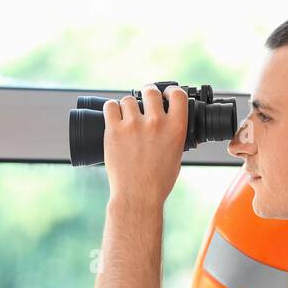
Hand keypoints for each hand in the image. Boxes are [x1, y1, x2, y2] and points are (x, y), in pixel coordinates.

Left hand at [102, 84, 187, 208]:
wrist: (138, 196)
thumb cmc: (158, 182)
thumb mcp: (176, 156)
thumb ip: (174, 136)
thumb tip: (170, 124)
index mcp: (176, 129)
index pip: (177, 95)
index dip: (170, 91)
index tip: (166, 94)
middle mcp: (156, 123)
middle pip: (150, 91)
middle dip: (147, 94)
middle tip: (144, 101)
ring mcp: (133, 125)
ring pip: (128, 99)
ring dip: (127, 106)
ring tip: (127, 118)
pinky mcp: (114, 130)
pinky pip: (110, 106)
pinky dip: (111, 110)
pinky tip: (114, 117)